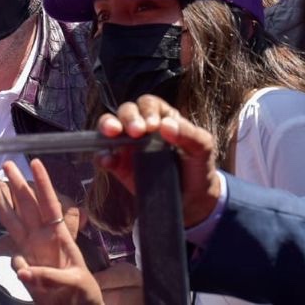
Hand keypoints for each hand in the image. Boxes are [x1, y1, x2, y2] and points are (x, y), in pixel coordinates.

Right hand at [0, 160, 102, 304]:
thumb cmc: (83, 294)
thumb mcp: (75, 283)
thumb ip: (50, 276)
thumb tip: (22, 271)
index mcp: (60, 236)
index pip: (50, 204)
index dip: (43, 184)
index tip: (35, 163)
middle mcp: (44, 238)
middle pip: (28, 206)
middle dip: (18, 184)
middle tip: (7, 164)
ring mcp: (32, 250)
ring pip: (14, 221)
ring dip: (4, 203)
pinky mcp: (25, 265)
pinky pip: (14, 256)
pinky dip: (15, 259)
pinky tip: (23, 269)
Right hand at [97, 95, 220, 226]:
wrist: (192, 201)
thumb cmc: (198, 167)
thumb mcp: (203, 148)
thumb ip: (189, 134)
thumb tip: (166, 125)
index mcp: (162, 118)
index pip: (149, 104)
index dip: (147, 110)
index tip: (153, 125)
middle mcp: (142, 128)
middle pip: (127, 110)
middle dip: (128, 117)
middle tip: (136, 131)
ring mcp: (128, 146)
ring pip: (110, 126)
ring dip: (108, 126)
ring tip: (112, 133)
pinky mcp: (119, 166)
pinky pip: (103, 155)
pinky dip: (102, 155)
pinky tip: (108, 160)